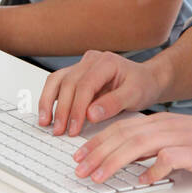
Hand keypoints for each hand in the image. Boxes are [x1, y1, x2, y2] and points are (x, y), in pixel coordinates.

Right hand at [37, 50, 159, 136]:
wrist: (146, 80)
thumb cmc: (142, 85)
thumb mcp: (135, 95)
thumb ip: (114, 103)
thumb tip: (91, 114)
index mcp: (106, 62)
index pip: (85, 84)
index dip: (77, 108)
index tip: (74, 128)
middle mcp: (91, 60)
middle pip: (69, 82)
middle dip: (62, 109)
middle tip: (60, 131)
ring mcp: (82, 66)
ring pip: (58, 80)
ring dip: (48, 102)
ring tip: (46, 123)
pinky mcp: (76, 75)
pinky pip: (58, 84)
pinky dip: (49, 99)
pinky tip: (47, 114)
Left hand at [71, 112, 191, 184]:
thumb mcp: (179, 141)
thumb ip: (156, 149)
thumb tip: (132, 164)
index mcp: (160, 123)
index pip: (121, 128)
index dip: (97, 141)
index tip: (79, 155)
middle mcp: (166, 126)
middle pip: (123, 135)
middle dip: (97, 152)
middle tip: (79, 169)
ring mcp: (179, 137)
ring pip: (138, 144)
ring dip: (114, 161)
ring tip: (98, 176)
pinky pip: (168, 159)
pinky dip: (152, 169)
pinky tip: (142, 180)